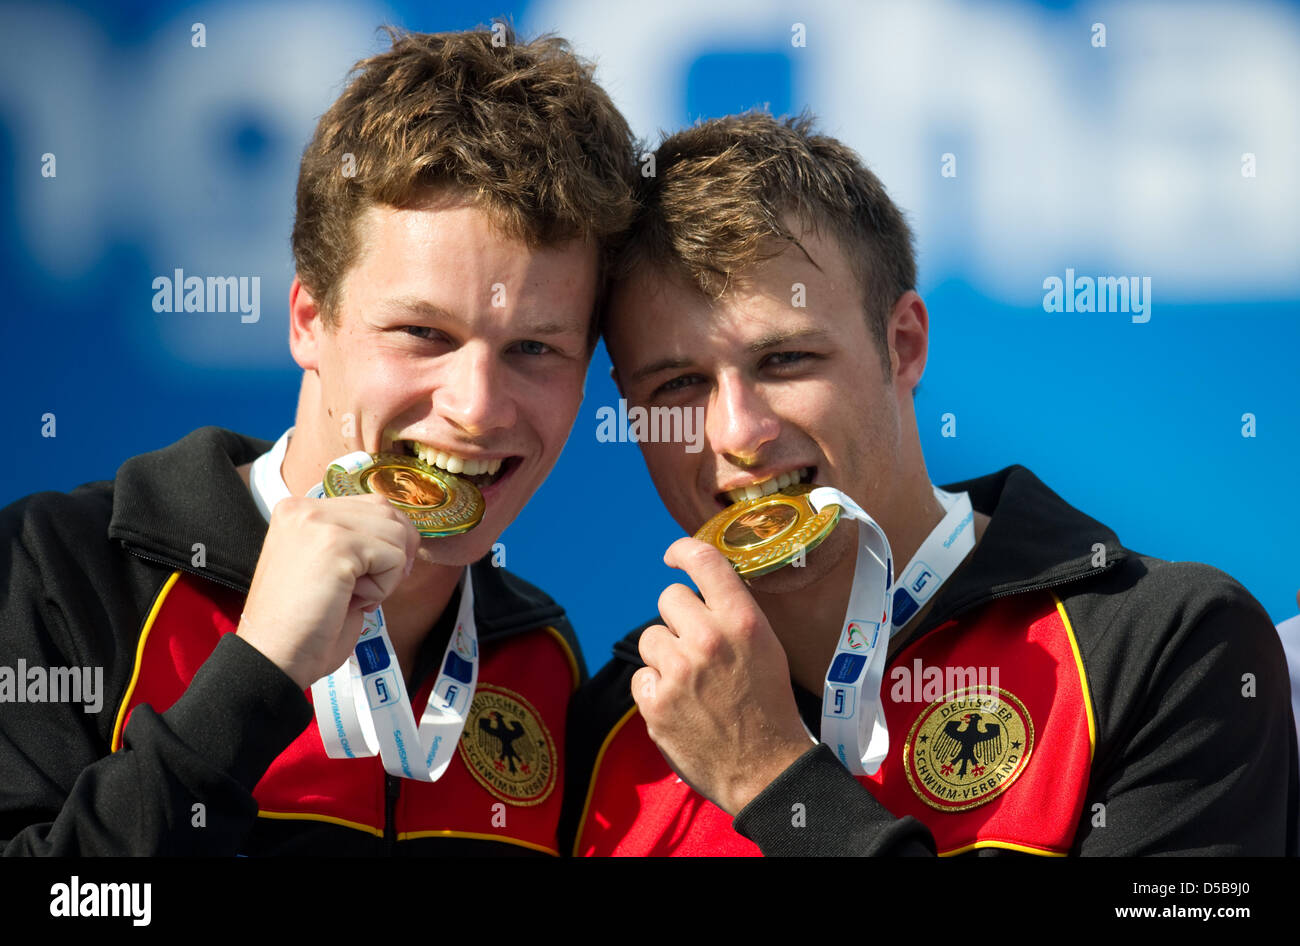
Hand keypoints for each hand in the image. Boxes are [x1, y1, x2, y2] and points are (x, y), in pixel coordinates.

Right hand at [237, 493, 419, 688]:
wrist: (275, 657)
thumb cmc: (304, 624)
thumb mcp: (329, 565)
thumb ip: (356, 539)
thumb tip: (404, 534)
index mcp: (300, 510)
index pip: (372, 504)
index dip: (387, 541)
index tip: (370, 575)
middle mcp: (305, 508)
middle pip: (388, 512)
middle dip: (393, 555)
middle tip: (367, 589)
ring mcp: (319, 523)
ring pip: (396, 533)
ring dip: (387, 574)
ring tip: (351, 594)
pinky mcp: (336, 546)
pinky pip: (393, 558)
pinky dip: (383, 588)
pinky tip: (351, 600)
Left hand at [633, 537, 812, 815]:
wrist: (766, 770)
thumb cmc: (770, 707)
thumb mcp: (766, 648)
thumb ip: (733, 615)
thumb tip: (700, 591)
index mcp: (742, 621)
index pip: (704, 560)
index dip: (682, 551)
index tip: (672, 557)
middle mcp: (708, 639)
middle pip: (668, 598)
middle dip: (678, 618)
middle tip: (697, 646)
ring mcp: (678, 671)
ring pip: (650, 638)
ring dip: (665, 656)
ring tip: (692, 683)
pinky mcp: (656, 703)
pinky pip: (642, 676)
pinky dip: (656, 689)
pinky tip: (681, 706)